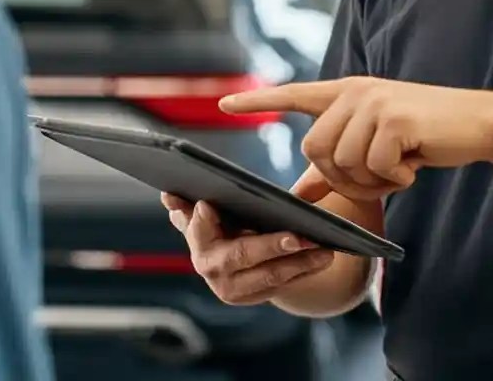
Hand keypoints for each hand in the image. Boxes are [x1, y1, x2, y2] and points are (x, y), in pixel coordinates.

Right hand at [161, 191, 335, 305]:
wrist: (236, 258)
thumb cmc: (222, 222)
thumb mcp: (208, 214)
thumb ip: (190, 207)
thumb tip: (167, 195)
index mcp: (196, 241)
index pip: (197, 230)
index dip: (201, 222)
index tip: (208, 206)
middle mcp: (211, 268)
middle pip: (240, 255)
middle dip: (270, 246)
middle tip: (296, 236)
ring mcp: (234, 287)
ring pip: (269, 275)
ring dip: (299, 262)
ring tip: (324, 248)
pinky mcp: (256, 296)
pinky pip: (284, 284)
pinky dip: (305, 270)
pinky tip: (325, 257)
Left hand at [219, 76, 492, 200]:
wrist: (479, 123)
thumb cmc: (424, 137)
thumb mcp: (377, 148)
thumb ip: (337, 166)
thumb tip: (301, 194)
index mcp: (347, 94)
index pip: (295, 95)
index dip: (259, 102)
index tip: (225, 105)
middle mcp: (355, 92)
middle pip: (315, 149)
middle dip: (343, 176)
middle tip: (379, 174)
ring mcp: (373, 102)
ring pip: (343, 162)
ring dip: (372, 179)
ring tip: (399, 166)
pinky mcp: (393, 118)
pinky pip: (374, 166)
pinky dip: (395, 178)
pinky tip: (414, 164)